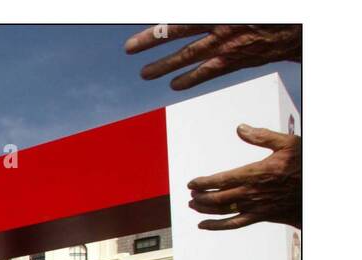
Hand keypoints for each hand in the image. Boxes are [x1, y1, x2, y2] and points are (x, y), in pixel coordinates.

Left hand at [124, 24, 300, 90]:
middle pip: (178, 34)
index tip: (142, 31)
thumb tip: (188, 15)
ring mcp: (227, 46)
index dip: (160, 25)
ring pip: (189, 56)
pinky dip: (190, 79)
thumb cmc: (265, 14)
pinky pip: (208, 72)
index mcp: (219, 11)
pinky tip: (175, 85)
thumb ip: (208, 11)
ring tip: (145, 73)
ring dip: (164, 66)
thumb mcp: (233, 7)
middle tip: (130, 49)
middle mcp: (219, 29)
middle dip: (151, 41)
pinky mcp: (236, 60)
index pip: (181, 18)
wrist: (295, 29)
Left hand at [188, 125, 300, 229]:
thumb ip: (261, 136)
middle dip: (201, 196)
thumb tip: (240, 128)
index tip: (192, 183)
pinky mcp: (261, 216)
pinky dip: (217, 226)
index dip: (203, 182)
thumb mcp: (286, 143)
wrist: (319, 188)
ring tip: (193, 206)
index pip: (221, 179)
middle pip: (217, 197)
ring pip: (223, 211)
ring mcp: (255, 206)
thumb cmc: (304, 163)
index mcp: (256, 173)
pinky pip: (234, 224)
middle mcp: (252, 192)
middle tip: (192, 194)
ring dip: (204, 209)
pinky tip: (204, 225)